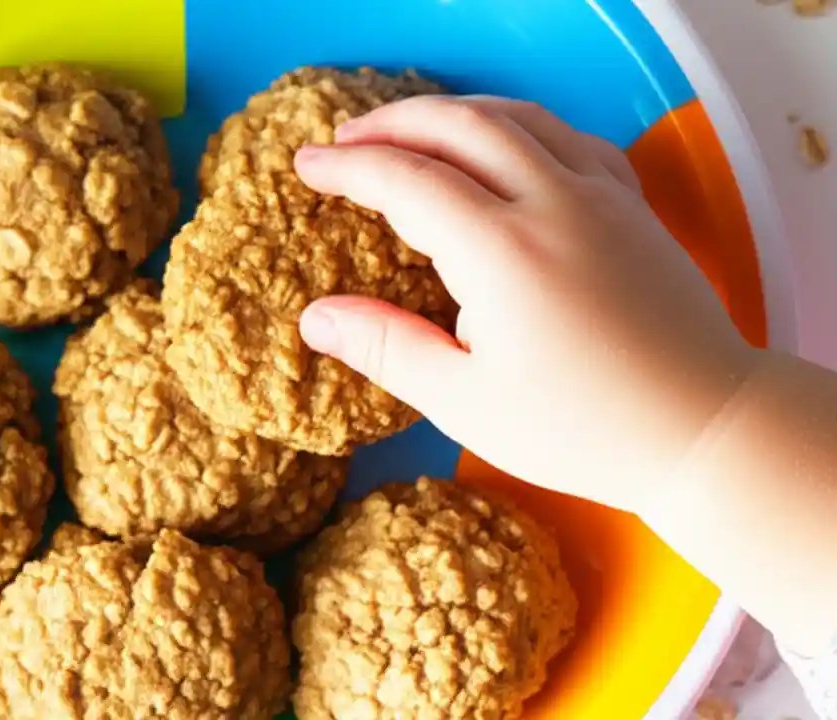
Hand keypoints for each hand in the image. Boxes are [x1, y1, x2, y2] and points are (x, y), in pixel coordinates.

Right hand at [295, 96, 760, 513]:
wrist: (705, 426)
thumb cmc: (583, 428)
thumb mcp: (466, 403)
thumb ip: (387, 348)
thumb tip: (314, 317)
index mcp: (502, 252)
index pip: (407, 180)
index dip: (349, 167)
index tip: (307, 165)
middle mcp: (552, 202)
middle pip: (459, 125)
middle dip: (392, 122)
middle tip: (345, 139)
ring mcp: (600, 195)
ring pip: (515, 117)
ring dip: (451, 113)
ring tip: (407, 131)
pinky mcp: (631, 204)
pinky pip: (567, 135)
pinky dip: (517, 125)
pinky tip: (501, 147)